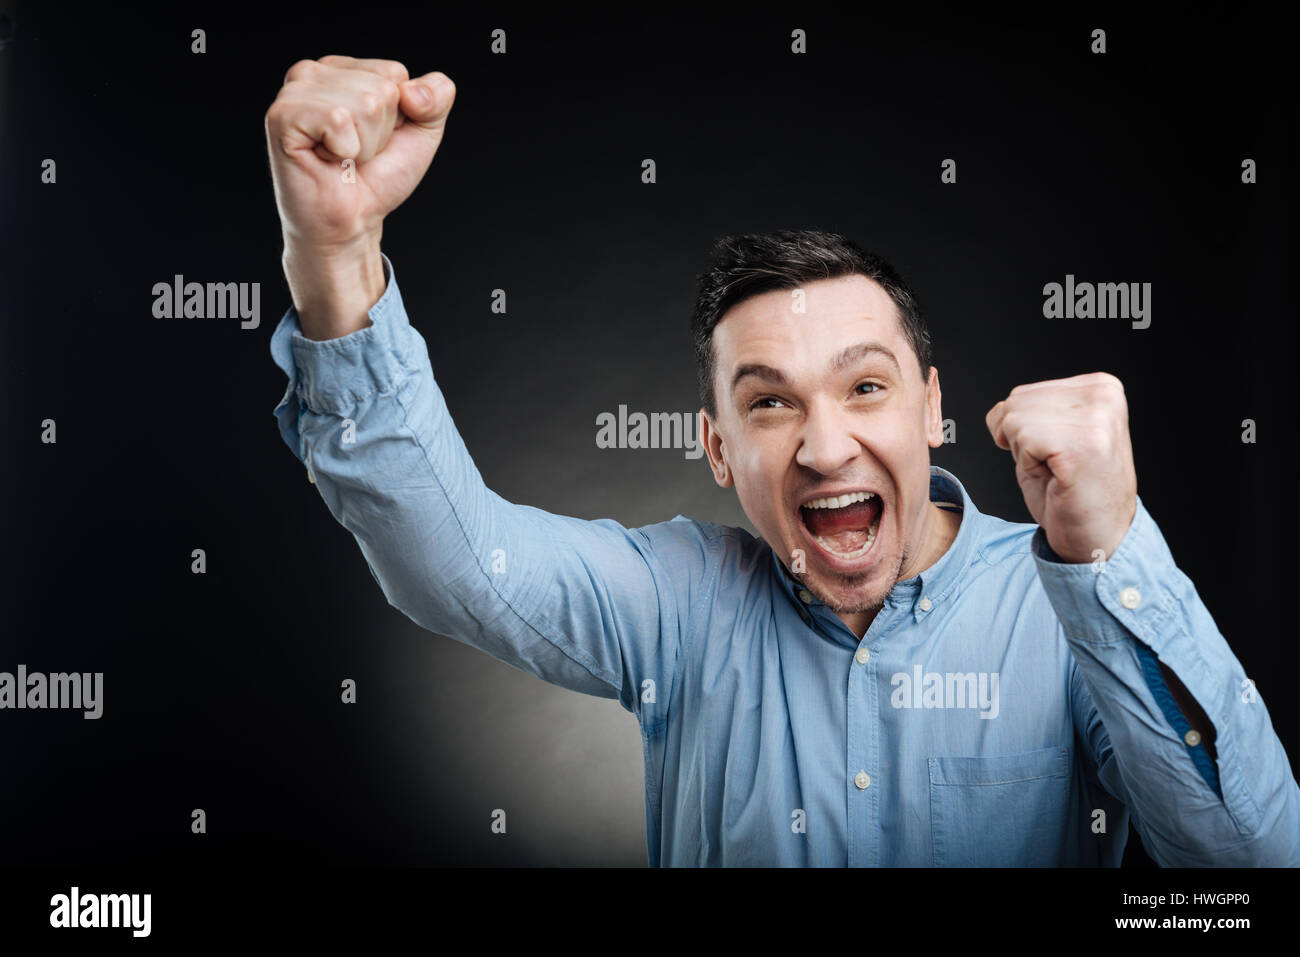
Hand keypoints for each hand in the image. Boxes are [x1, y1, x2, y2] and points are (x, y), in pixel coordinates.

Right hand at [264, 56, 455, 337]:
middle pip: (383, 89)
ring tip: (341, 158)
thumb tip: (412, 90)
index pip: (395, 73)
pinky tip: (326, 160)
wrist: (352, 222)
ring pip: (366, 103)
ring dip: (364, 145)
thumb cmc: (378, 178)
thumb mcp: (422, 132)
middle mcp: (315, 72)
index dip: (399, 116)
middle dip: (380, 133)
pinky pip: (339, 119)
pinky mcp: (283, 115)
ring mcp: (294, 91)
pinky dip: (345, 150)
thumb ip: (436, 97)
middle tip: (356, 154)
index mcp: (343, 69)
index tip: (375, 139)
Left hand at [985, 372, 1136, 563]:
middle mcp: (1103, 394)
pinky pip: (1022, 439)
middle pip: (1014, 403)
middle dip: (1019, 442)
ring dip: (1024, 454)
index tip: (1054, 455)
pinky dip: (1028, 465)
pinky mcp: (1084, 443)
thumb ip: (1032, 412)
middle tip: (1054, 467)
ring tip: (1057, 471)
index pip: (1021, 394)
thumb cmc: (1072, 494)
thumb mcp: (1050, 438)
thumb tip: (1001, 409)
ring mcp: (1097, 416)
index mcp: (1100, 388)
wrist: (1099, 538)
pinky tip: (1057, 478)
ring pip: (1014, 420)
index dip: (1020, 433)